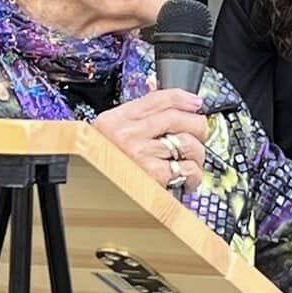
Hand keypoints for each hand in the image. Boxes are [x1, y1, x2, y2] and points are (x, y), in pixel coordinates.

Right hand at [93, 90, 210, 190]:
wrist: (92, 194)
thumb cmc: (103, 165)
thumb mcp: (111, 133)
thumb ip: (137, 117)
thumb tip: (170, 103)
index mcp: (117, 119)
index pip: (157, 98)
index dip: (183, 98)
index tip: (197, 103)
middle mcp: (127, 134)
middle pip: (177, 118)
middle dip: (198, 126)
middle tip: (200, 134)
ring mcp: (140, 154)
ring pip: (187, 143)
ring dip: (197, 154)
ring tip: (190, 161)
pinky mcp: (153, 176)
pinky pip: (187, 169)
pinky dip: (194, 175)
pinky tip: (187, 179)